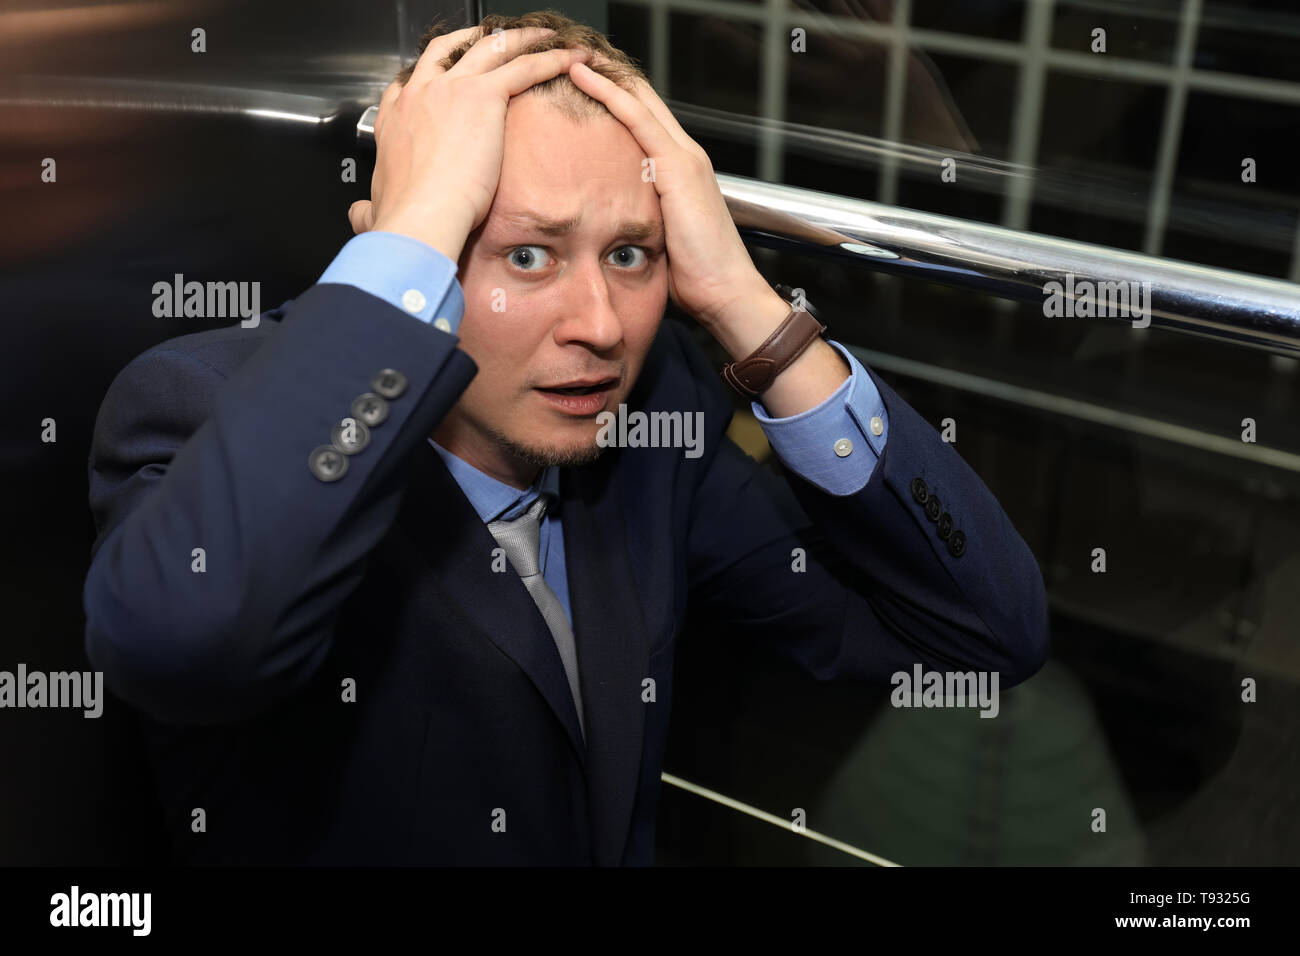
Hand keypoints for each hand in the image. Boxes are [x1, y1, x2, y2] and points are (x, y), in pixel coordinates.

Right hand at [348, 27, 590, 260]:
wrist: (421, 217)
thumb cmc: (403, 218)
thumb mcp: (373, 208)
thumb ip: (368, 208)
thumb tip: (359, 215)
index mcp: (395, 117)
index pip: (411, 82)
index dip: (431, 75)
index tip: (446, 77)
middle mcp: (420, 94)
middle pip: (448, 50)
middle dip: (471, 40)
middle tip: (493, 40)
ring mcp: (451, 89)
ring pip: (490, 47)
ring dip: (519, 39)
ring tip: (542, 36)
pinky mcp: (485, 96)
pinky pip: (524, 66)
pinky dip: (549, 58)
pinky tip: (569, 57)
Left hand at [566, 59, 770, 331]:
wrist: (727, 293)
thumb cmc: (698, 278)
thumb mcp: (661, 242)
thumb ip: (641, 222)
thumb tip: (610, 229)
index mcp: (682, 172)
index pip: (644, 121)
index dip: (615, 95)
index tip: (582, 80)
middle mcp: (686, 156)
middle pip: (642, 99)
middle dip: (607, 74)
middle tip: (570, 52)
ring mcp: (684, 157)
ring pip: (638, 98)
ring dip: (603, 72)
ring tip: (570, 52)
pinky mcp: (677, 166)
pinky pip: (637, 117)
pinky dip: (609, 92)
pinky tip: (583, 75)